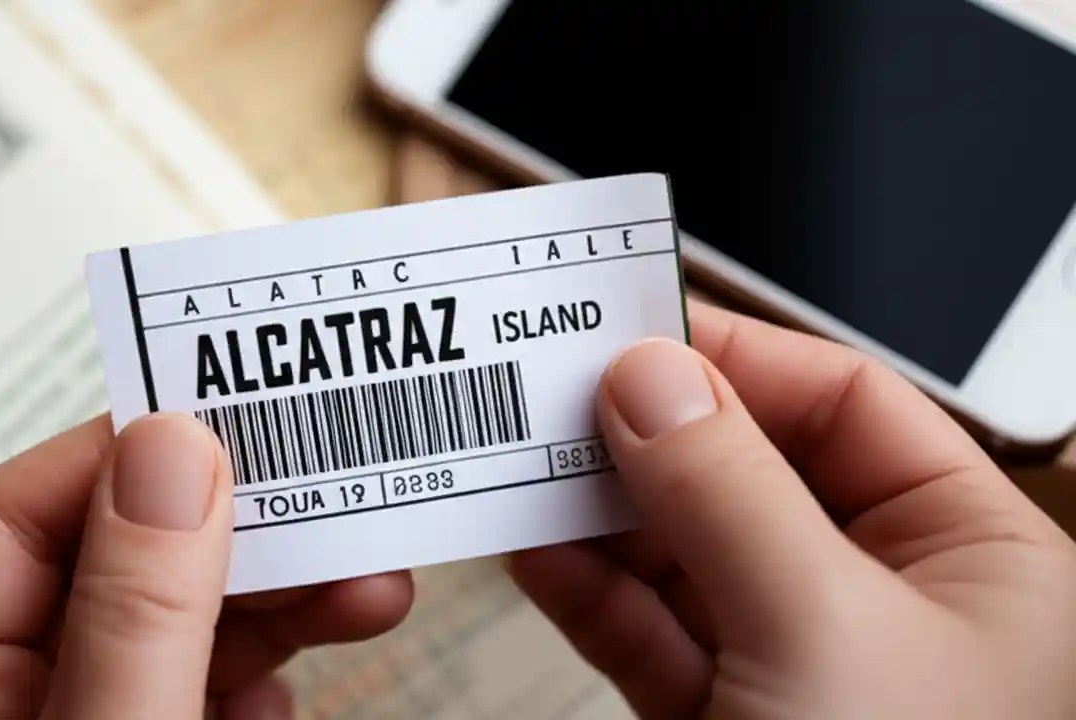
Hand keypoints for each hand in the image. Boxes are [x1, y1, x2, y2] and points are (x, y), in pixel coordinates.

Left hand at [0, 414, 412, 718]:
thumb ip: (134, 619)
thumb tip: (174, 455)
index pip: (14, 517)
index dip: (127, 451)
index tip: (237, 416)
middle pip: (117, 564)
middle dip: (240, 529)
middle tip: (341, 490)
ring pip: (177, 632)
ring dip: (280, 602)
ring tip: (368, 583)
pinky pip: (201, 694)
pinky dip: (261, 679)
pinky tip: (296, 686)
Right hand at [511, 302, 1075, 718]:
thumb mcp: (823, 632)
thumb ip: (729, 494)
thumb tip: (651, 379)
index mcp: (975, 559)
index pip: (848, 407)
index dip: (740, 360)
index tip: (634, 332)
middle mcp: (892, 603)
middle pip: (755, 473)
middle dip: (654, 437)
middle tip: (557, 391)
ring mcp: (803, 665)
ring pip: (691, 552)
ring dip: (607, 512)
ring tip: (526, 463)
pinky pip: (654, 633)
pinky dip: (594, 594)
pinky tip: (541, 553)